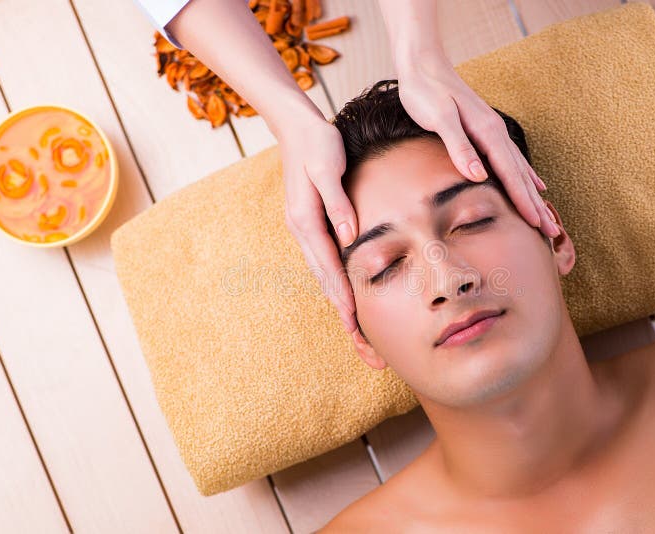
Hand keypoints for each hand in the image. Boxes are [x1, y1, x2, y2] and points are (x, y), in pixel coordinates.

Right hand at [280, 116, 358, 332]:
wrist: (297, 127)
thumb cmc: (317, 143)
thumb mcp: (328, 168)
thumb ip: (338, 204)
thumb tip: (350, 237)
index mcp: (305, 220)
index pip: (328, 268)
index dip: (343, 296)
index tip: (355, 324)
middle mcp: (301, 229)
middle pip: (323, 279)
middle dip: (341, 310)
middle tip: (358, 339)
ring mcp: (303, 228)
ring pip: (322, 273)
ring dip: (337, 300)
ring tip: (353, 326)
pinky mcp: (308, 223)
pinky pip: (322, 260)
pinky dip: (332, 280)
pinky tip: (343, 292)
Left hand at [397, 53, 559, 237]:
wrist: (423, 65)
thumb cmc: (426, 92)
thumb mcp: (439, 118)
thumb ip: (459, 146)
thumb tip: (479, 176)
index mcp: (487, 132)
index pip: (510, 174)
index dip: (523, 200)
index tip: (537, 223)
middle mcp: (495, 133)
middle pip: (521, 176)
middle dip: (536, 204)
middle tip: (552, 232)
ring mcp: (493, 131)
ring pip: (520, 169)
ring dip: (533, 194)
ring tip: (547, 216)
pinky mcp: (485, 130)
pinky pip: (513, 159)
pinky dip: (526, 174)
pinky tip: (536, 183)